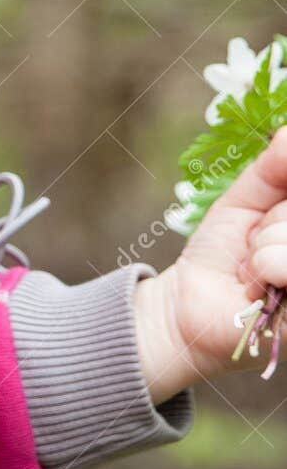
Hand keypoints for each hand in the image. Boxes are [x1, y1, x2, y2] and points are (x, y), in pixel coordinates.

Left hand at [133, 126, 286, 401]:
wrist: (191, 301)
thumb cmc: (222, 249)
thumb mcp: (246, 198)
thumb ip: (274, 167)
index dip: (280, 203)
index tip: (264, 212)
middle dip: (273, 225)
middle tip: (253, 245)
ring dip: (265, 250)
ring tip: (253, 270)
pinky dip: (269, 269)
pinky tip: (256, 286)